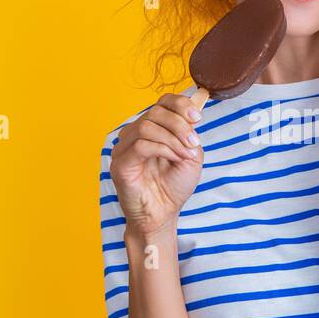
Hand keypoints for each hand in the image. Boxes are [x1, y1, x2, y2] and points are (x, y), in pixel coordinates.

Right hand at [109, 93, 203, 237]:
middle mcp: (135, 134)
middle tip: (193, 143)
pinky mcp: (120, 163)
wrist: (163, 214)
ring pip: (146, 126)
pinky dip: (163, 149)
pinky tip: (173, 159)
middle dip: (179, 125)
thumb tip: (190, 114)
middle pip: (155, 111)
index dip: (180, 104)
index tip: (197, 118)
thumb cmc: (174, 187)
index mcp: (153, 129)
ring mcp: (125, 147)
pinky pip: (140, 145)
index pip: (162, 102)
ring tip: (184, 155)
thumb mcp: (190, 156)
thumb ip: (189, 134)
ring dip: (172, 139)